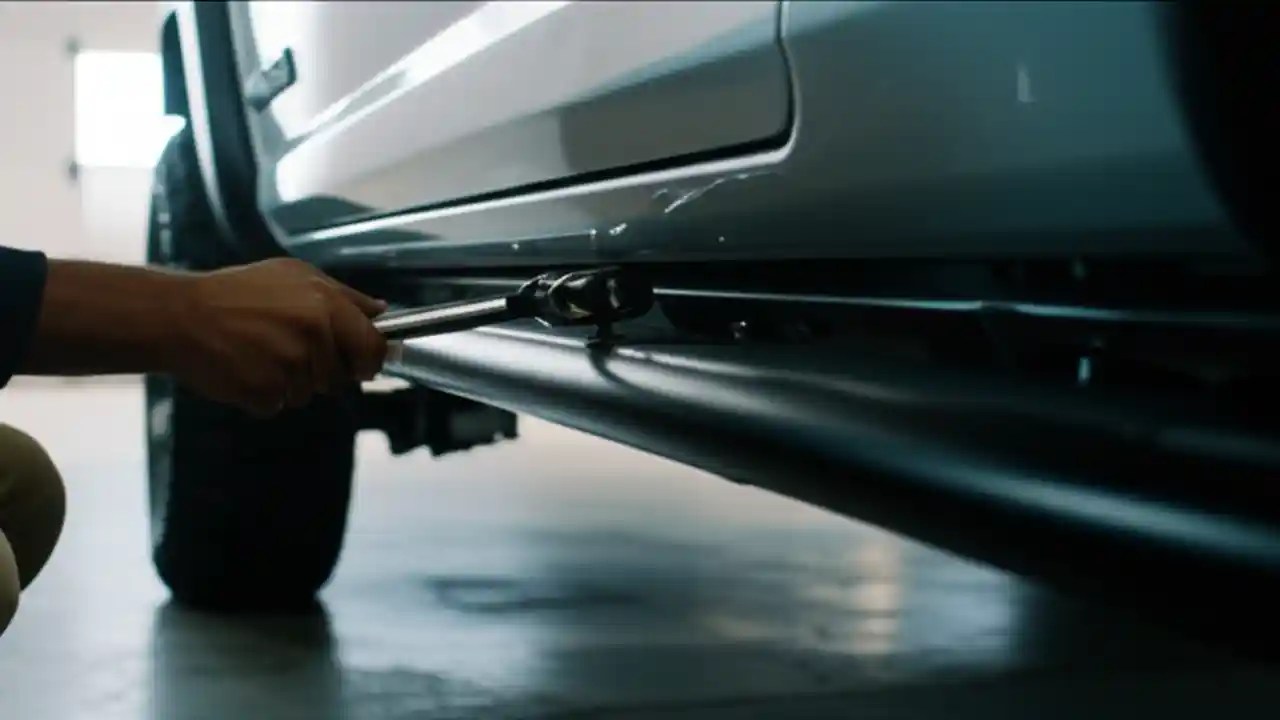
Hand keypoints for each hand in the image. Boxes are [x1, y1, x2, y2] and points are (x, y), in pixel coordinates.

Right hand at [171, 258, 387, 415]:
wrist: (180, 316)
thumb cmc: (238, 292)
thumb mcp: (296, 276)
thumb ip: (345, 296)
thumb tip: (382, 313)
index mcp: (326, 306)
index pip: (373, 348)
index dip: (371, 359)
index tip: (361, 363)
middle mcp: (313, 337)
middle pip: (341, 377)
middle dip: (322, 370)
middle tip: (287, 346)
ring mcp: (289, 368)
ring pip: (309, 393)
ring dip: (290, 381)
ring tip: (260, 351)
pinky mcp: (265, 393)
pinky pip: (279, 404)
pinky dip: (264, 394)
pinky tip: (245, 368)